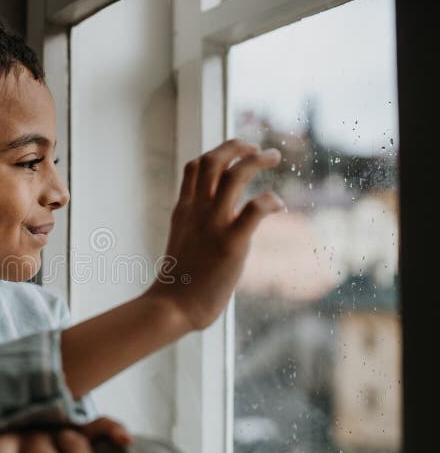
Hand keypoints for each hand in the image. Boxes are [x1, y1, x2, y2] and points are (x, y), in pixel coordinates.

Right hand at [146, 138, 283, 330]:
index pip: (195, 167)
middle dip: (236, 146)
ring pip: (235, 174)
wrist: (172, 307)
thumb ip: (194, 227)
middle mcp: (198, 210)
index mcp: (184, 210)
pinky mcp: (232, 242)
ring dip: (257, 160)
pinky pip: (256, 208)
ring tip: (273, 157)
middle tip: (255, 148)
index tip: (234, 155)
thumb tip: (208, 229)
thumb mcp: (181, 243)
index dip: (216, 153)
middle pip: (213, 160)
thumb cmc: (178, 283)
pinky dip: (270, 199)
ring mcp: (214, 224)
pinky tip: (279, 205)